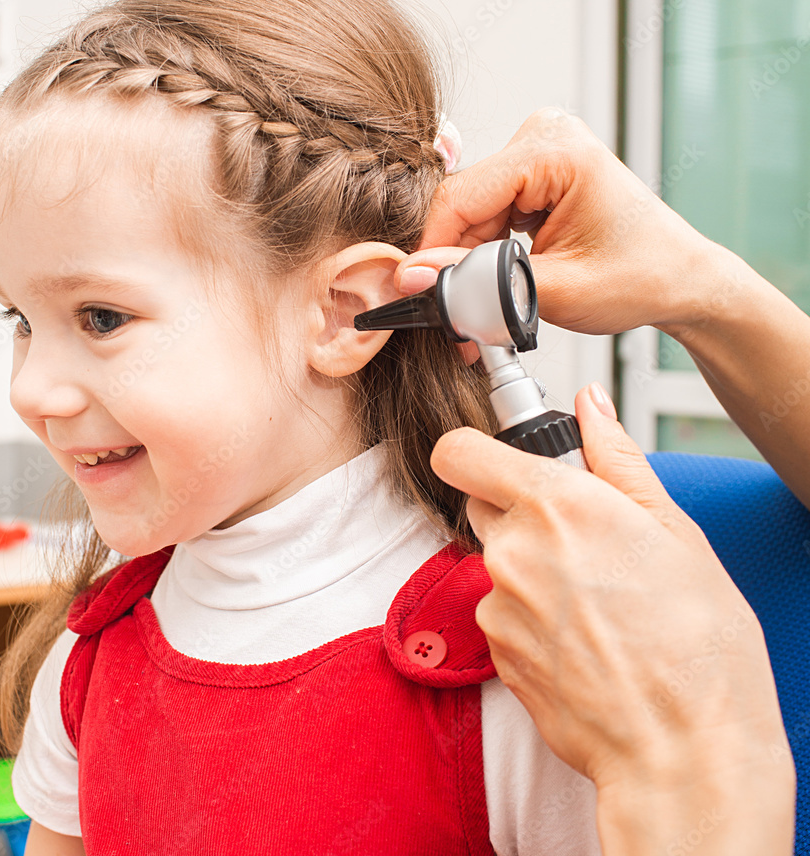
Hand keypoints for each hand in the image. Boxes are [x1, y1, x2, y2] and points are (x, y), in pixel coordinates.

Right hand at [396, 108, 726, 336]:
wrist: (681, 279)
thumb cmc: (643, 275)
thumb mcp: (556, 289)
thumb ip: (480, 282)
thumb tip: (417, 278)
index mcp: (556, 150)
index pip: (462, 196)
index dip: (433, 250)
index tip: (417, 293)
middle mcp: (545, 138)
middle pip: (464, 206)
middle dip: (456, 264)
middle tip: (462, 316)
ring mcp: (540, 152)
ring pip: (472, 215)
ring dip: (472, 263)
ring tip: (488, 306)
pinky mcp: (537, 172)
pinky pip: (489, 215)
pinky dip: (487, 253)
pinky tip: (501, 281)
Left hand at [428, 383, 791, 797]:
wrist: (684, 752)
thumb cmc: (698, 646)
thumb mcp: (674, 531)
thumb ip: (616, 458)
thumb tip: (590, 405)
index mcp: (555, 505)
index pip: (459, 452)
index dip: (473, 449)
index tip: (499, 456)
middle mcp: (512, 551)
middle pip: (480, 504)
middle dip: (517, 510)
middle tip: (580, 537)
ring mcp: (498, 606)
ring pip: (496, 563)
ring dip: (530, 570)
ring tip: (597, 601)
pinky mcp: (496, 653)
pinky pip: (501, 614)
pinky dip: (531, 617)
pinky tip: (584, 638)